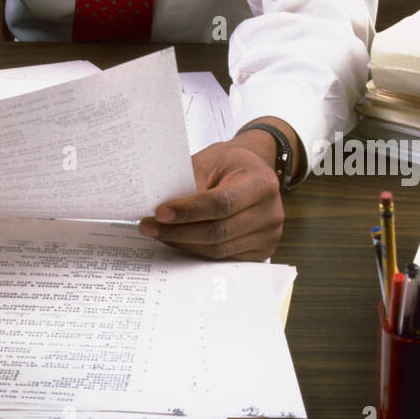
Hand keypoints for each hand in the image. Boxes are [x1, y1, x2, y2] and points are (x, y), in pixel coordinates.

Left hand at [138, 139, 284, 260]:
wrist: (254, 171)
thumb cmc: (231, 163)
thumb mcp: (210, 160)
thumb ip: (190, 182)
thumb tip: (161, 210)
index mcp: (260, 183)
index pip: (221, 203)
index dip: (188, 211)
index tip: (160, 213)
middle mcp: (270, 212)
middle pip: (218, 232)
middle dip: (178, 232)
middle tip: (149, 227)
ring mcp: (269, 235)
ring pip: (218, 250)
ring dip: (184, 244)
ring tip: (159, 233)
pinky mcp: (261, 251)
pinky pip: (223, 258)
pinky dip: (197, 251)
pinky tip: (179, 240)